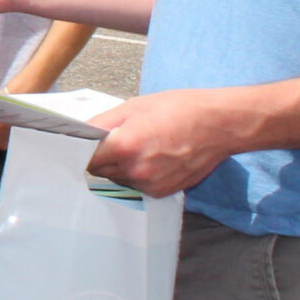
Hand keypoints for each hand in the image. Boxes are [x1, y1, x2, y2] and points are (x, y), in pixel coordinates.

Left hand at [85, 89, 233, 197]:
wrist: (219, 126)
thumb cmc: (180, 110)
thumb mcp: (134, 106)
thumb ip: (102, 122)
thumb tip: (80, 132)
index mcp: (125, 146)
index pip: (86, 159)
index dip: (80, 152)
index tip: (80, 147)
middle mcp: (136, 170)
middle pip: (99, 172)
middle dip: (100, 158)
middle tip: (113, 141)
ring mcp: (150, 184)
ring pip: (118, 180)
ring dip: (119, 167)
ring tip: (139, 147)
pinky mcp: (162, 192)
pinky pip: (137, 186)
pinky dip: (137, 174)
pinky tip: (151, 157)